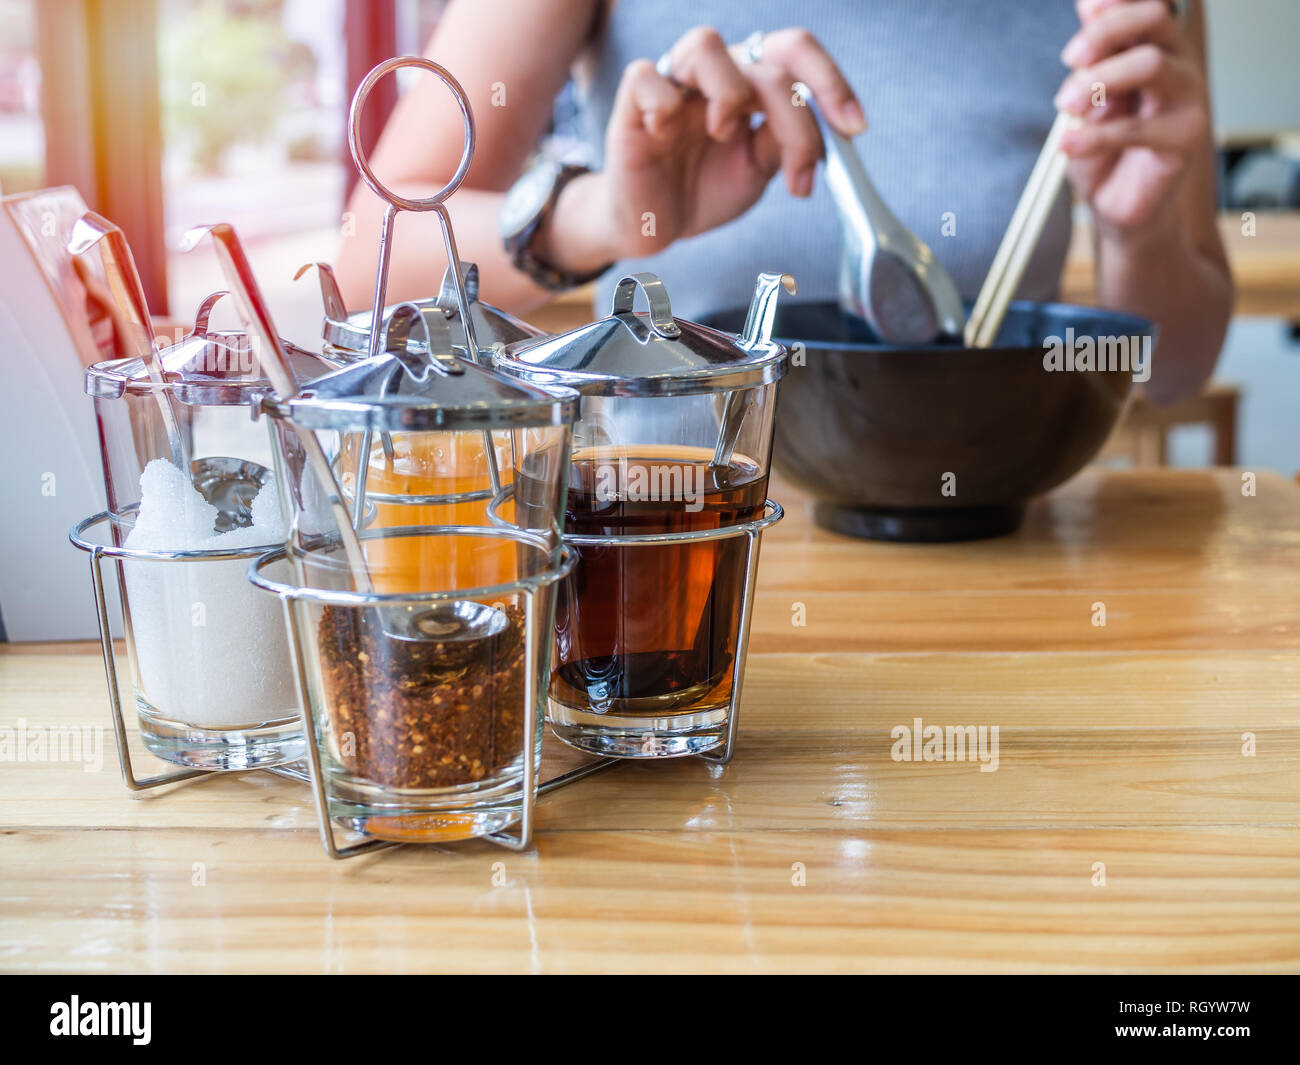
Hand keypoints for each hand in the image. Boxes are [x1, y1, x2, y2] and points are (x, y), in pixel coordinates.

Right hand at [546, 26, 864, 268]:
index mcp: (749, 83)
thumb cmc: (702, 192)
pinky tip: (664, 134)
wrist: (656, 231)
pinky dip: (663, 103)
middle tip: (801, 166)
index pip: (795, 55)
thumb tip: (825, 128)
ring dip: (729, 93)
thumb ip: (785, 141)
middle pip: (766, 55)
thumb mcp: (757, 170)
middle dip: (796, 113)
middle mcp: (714, 76)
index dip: (831, 83)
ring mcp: (673, 86)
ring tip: (722, 134)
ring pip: (706, 44)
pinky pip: (646, 77)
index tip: (855, 128)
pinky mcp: (631, 107)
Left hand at [1056, 0, 1210, 238]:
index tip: (1086, 9)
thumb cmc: (1102, 151)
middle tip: (1070, 59)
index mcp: (1152, 48)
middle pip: (1154, 19)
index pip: (1146, 6)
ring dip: (1099, 80)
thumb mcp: (1084, 101)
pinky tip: (1068, 144)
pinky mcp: (1186, 138)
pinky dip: (1093, 136)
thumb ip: (1089, 60)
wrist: (1114, 205)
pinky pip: (1137, 128)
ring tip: (1067, 106)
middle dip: (1104, 33)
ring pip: (1151, 64)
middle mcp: (1176, 65)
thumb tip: (1089, 4)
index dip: (1116, 2)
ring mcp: (1187, 99)